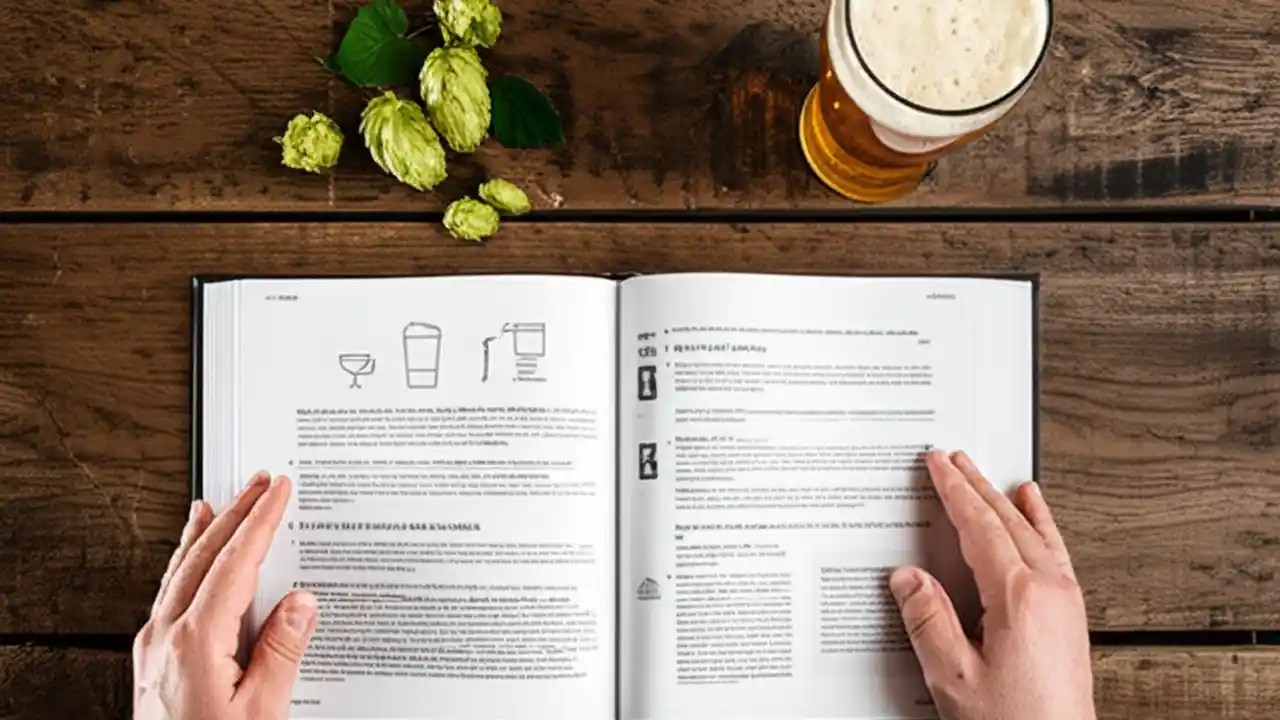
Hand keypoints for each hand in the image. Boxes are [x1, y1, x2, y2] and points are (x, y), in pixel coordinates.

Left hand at [133, 472, 315, 719]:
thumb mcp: (262, 711)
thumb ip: (281, 652)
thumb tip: (300, 602)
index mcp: (195, 642)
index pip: (235, 564)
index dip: (260, 521)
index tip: (278, 491)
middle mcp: (166, 637)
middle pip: (202, 557)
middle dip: (235, 514)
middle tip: (259, 482)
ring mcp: (153, 647)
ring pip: (178, 572)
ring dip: (203, 533)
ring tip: (215, 503)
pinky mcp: (151, 661)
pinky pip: (167, 593)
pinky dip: (183, 564)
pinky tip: (188, 562)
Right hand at [890, 450, 1094, 719]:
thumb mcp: (953, 677)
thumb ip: (928, 621)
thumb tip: (908, 578)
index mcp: (1018, 599)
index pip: (980, 528)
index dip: (955, 491)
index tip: (938, 464)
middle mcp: (1050, 593)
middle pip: (1008, 522)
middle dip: (977, 486)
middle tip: (954, 459)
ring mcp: (1067, 604)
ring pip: (1035, 534)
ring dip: (1007, 502)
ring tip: (993, 476)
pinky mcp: (1072, 619)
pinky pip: (1056, 554)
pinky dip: (1044, 527)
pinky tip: (1039, 518)